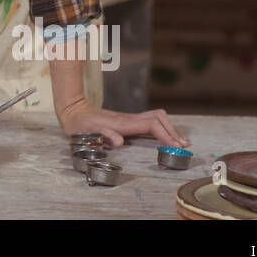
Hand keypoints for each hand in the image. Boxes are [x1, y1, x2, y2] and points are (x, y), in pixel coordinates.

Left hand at [56, 96, 186, 148]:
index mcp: (123, 123)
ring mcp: (129, 119)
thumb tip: (119, 142)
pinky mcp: (128, 121)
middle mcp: (129, 119)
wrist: (73, 110)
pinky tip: (165, 137)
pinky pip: (151, 121)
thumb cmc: (80, 123)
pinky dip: (162, 128)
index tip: (176, 146)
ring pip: (157, 118)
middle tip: (183, 146)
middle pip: (159, 119)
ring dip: (169, 128)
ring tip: (179, 142)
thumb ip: (103, 135)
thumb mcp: (87, 131)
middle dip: (173, 131)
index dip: (165, 134)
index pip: (151, 124)